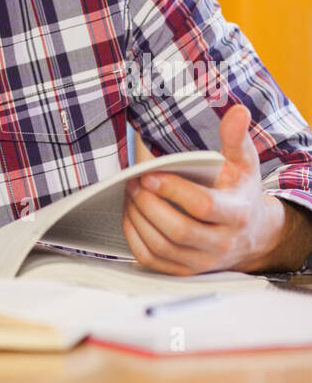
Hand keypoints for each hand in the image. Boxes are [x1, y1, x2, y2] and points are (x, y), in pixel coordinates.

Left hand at [121, 104, 288, 275]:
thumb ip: (237, 138)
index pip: (203, 206)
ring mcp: (203, 261)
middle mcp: (221, 243)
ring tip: (130, 195)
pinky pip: (153, 261)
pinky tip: (130, 216)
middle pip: (178, 230)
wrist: (251, 235)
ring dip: (138, 220)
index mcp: (237, 214)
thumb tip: (237, 111)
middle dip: (149, 204)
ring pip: (162, 247)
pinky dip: (135, 238)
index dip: (172, 190)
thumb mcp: (244, 164)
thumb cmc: (240, 192)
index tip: (149, 174)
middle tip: (133, 183)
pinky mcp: (186, 271)